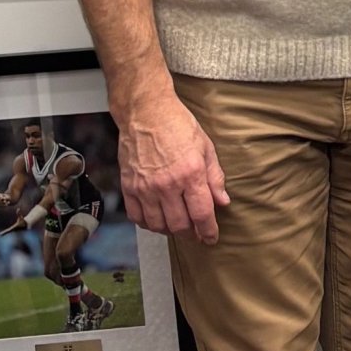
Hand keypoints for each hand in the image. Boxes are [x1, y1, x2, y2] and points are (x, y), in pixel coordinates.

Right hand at [117, 86, 229, 243]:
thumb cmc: (178, 126)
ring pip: (157, 224)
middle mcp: (167, 184)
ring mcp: (145, 187)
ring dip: (169, 230)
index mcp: (190, 174)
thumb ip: (215, 178)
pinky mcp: (128, 186)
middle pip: (179, 224)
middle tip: (196, 232)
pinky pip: (136, 216)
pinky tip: (156, 219)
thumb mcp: (207, 149)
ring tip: (177, 225)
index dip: (208, 231)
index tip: (211, 238)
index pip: (202, 214)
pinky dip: (147, 223)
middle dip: (190, 233)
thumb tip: (223, 201)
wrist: (146, 113)